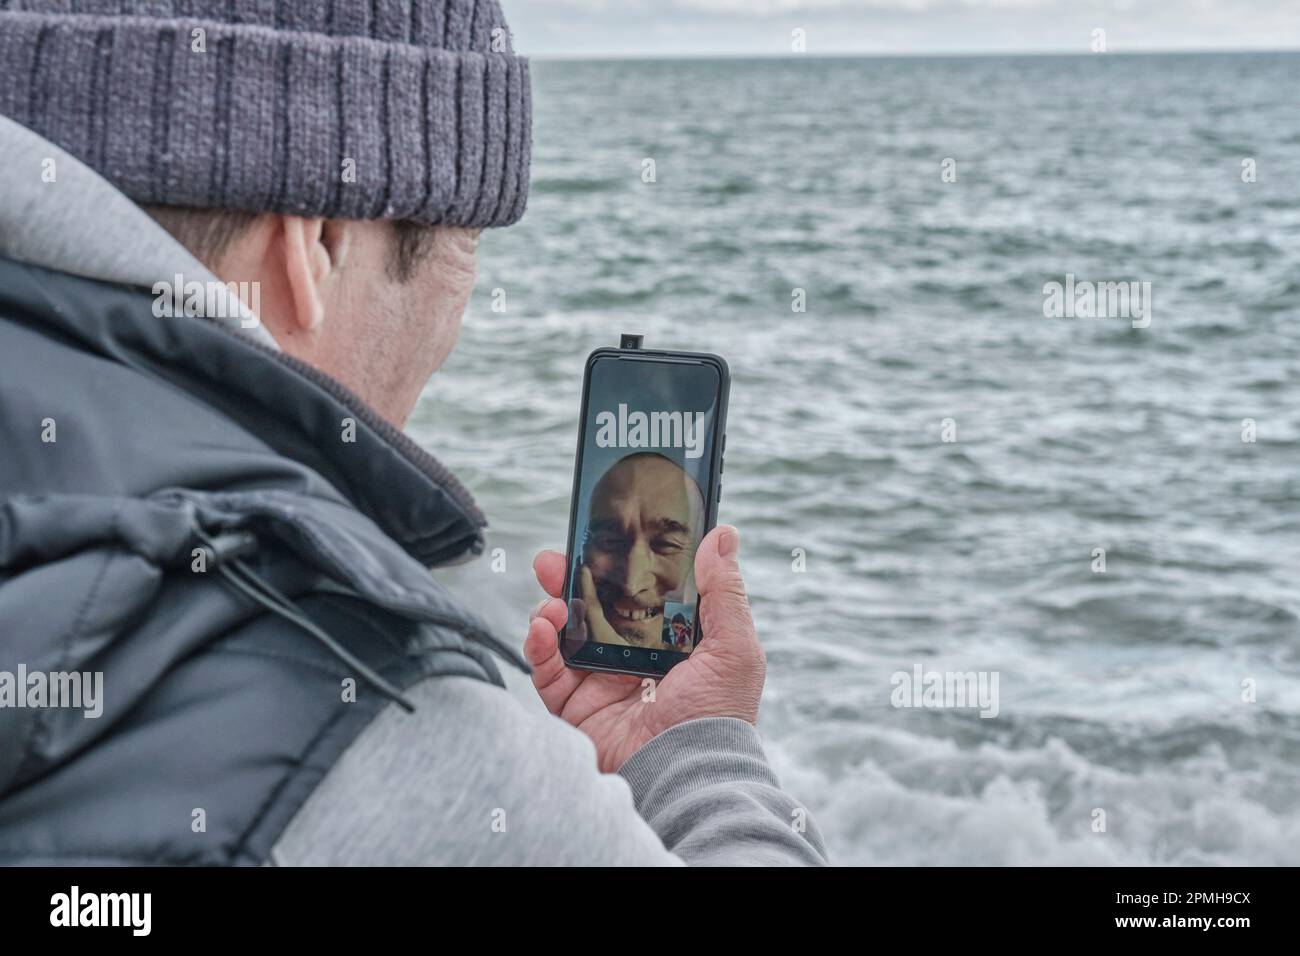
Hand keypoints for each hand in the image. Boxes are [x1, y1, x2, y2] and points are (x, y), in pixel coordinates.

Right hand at [524, 525, 765, 772]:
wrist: (687, 774)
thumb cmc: (718, 715)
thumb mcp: (735, 648)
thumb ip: (724, 592)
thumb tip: (723, 534)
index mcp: (671, 641)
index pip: (639, 592)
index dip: (619, 566)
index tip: (603, 537)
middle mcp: (634, 657)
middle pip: (594, 607)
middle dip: (571, 579)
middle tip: (555, 558)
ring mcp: (602, 681)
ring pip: (565, 633)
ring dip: (551, 608)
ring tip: (550, 599)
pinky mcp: (576, 706)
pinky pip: (547, 670)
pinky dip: (537, 646)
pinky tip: (541, 627)